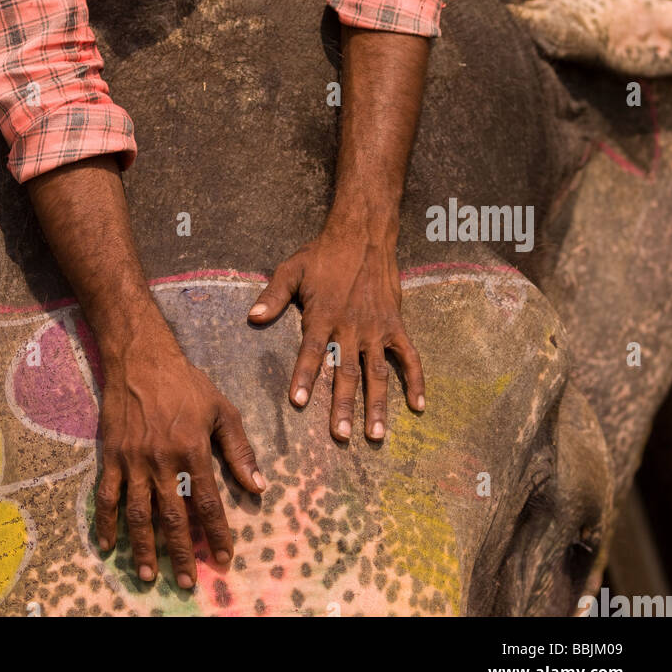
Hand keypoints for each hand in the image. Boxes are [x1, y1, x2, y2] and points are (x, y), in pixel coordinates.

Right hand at [95, 335, 264, 588]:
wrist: (141, 359)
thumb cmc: (186, 383)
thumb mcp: (222, 409)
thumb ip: (239, 450)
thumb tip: (258, 486)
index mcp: (193, 449)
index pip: (207, 502)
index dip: (216, 534)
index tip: (223, 560)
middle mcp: (162, 460)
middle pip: (172, 516)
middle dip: (180, 552)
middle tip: (188, 582)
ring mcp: (133, 460)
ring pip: (137, 514)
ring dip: (143, 547)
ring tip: (149, 575)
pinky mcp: (111, 456)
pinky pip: (106, 496)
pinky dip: (106, 523)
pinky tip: (109, 546)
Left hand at [247, 227, 424, 441]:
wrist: (363, 234)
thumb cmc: (323, 254)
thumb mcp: (292, 268)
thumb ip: (273, 295)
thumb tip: (252, 317)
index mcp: (323, 314)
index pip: (311, 351)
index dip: (305, 377)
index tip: (298, 403)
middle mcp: (350, 325)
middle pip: (346, 371)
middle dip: (343, 405)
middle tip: (339, 436)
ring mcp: (376, 327)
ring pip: (377, 372)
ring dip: (378, 404)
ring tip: (376, 435)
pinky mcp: (395, 324)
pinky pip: (409, 356)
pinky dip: (415, 380)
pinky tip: (419, 407)